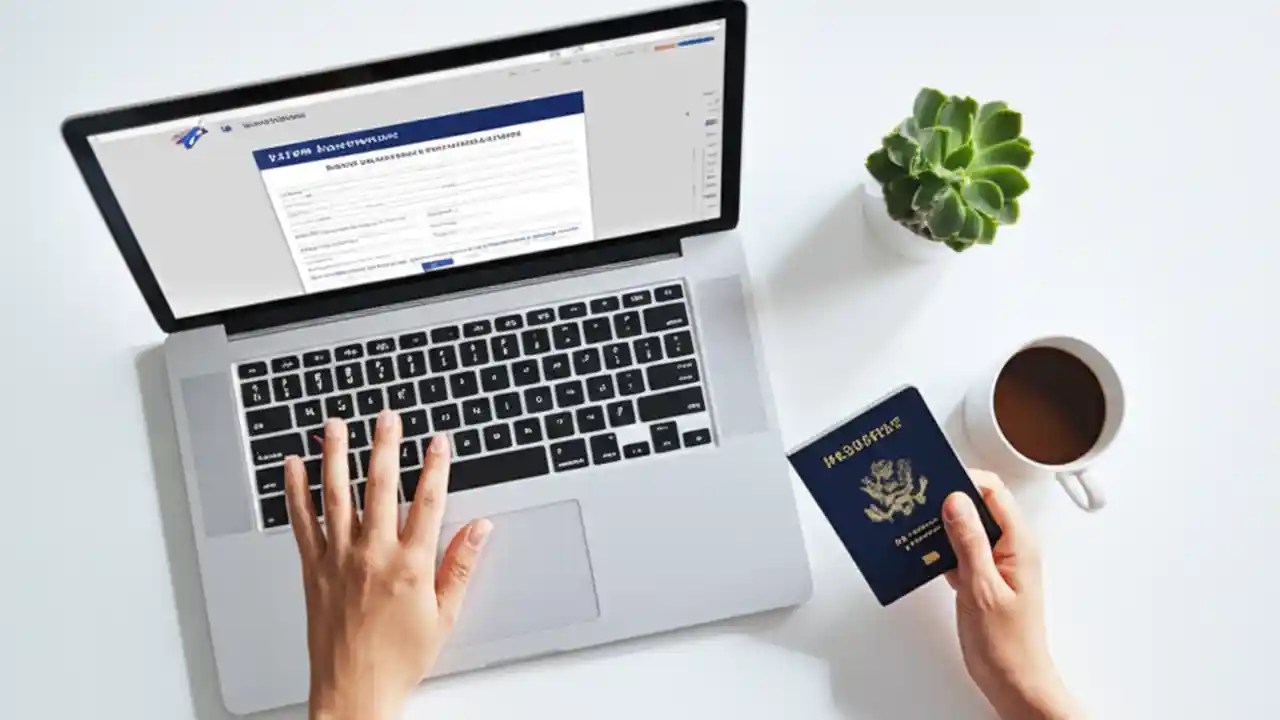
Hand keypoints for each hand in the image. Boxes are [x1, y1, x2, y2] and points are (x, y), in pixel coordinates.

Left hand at [283, 412, 491, 719]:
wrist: (354, 691)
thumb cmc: (399, 660)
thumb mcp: (445, 615)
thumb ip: (461, 565)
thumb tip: (480, 529)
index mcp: (411, 565)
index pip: (427, 501)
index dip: (435, 467)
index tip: (438, 441)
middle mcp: (373, 555)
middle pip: (380, 486)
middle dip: (385, 446)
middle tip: (388, 417)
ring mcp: (339, 560)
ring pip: (336, 496)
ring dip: (336, 456)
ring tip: (336, 425)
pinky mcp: (313, 570)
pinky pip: (301, 523)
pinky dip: (295, 492)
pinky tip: (293, 466)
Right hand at [942, 470, 1083, 719]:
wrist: (1012, 680)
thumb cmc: (1006, 643)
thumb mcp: (981, 586)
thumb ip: (968, 540)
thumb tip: (955, 499)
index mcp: (1018, 542)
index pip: (993, 491)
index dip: (964, 478)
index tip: (935, 478)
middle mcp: (1009, 547)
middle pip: (979, 503)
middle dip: (947, 497)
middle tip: (918, 496)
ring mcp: (995, 561)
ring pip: (966, 526)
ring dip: (941, 524)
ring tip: (913, 521)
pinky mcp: (981, 576)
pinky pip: (959, 549)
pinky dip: (940, 548)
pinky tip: (921, 552)